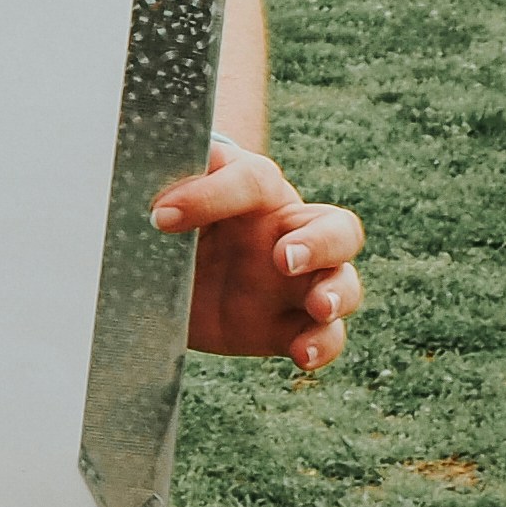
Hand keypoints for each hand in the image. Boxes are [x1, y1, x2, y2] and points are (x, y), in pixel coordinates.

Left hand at [155, 141, 366, 368]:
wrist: (160, 275)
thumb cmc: (174, 219)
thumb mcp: (169, 192)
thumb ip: (177, 172)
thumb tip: (177, 152)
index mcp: (259, 193)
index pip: (253, 182)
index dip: (210, 195)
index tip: (160, 216)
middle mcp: (290, 235)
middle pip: (338, 230)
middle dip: (320, 244)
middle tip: (284, 258)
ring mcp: (295, 284)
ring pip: (345, 284)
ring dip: (338, 295)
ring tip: (319, 307)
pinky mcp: (286, 326)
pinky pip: (325, 336)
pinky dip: (322, 345)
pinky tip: (303, 354)